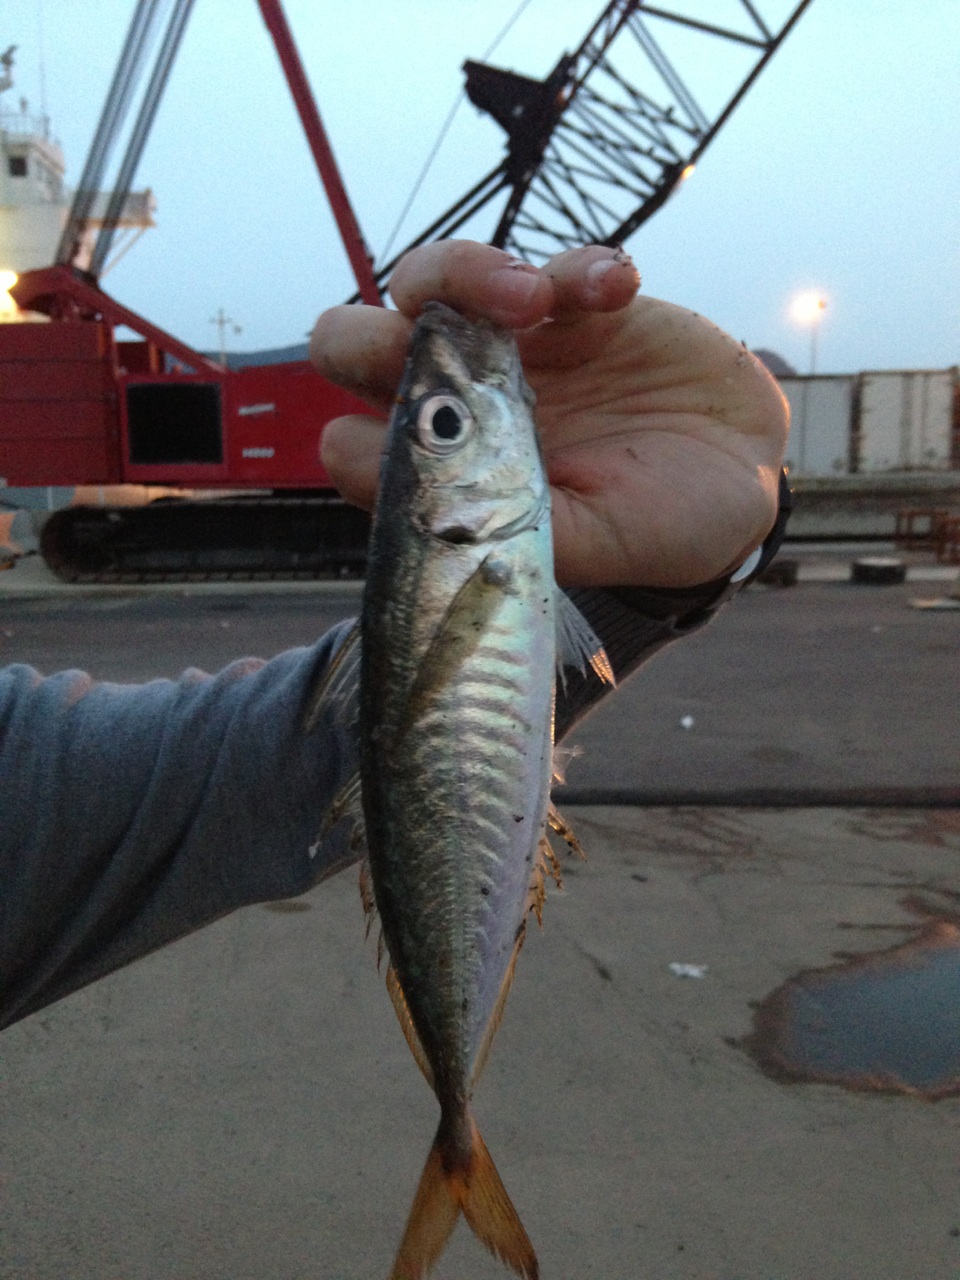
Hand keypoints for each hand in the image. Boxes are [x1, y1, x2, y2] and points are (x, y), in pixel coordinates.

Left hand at [309, 241, 787, 588]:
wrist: (743, 480)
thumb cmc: (656, 525)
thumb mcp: (596, 543)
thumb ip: (519, 525)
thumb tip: (420, 500)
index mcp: (450, 472)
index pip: (355, 440)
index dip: (356, 441)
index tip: (386, 448)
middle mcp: (463, 404)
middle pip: (360, 340)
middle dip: (370, 334)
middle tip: (429, 349)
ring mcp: (518, 347)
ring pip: (437, 279)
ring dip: (468, 274)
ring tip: (534, 300)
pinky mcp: (579, 304)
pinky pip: (557, 262)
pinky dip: (581, 267)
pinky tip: (621, 291)